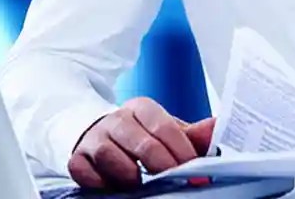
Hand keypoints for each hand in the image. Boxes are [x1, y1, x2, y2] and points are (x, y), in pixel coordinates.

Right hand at [68, 97, 214, 188]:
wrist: (99, 132)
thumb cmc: (139, 134)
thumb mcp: (167, 130)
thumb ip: (192, 134)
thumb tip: (217, 128)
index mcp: (141, 109)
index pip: (164, 127)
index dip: (183, 152)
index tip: (197, 173)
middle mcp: (116, 120)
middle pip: (141, 142)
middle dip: (162, 165)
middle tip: (174, 180)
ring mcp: (95, 138)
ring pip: (110, 155)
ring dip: (128, 174)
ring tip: (140, 183)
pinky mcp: (77, 157)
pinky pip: (83, 171)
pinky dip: (98, 181)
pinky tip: (112, 185)